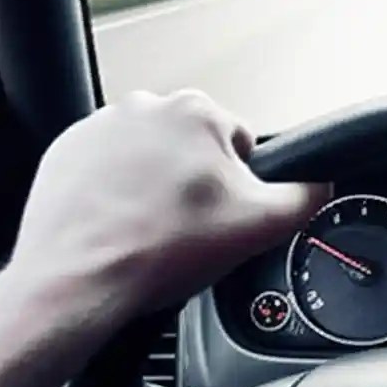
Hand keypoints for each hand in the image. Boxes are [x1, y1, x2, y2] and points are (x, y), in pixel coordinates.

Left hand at [7, 89, 329, 327]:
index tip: (219, 217)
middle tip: (186, 229)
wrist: (78, 280)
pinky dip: (114, 193)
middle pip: (192, 149)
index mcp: (198, 111)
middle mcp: (146, 106)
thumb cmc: (160, 249)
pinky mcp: (66, 151)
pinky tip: (117, 226)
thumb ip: (306, 196)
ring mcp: (99, 127)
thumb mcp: (260, 226)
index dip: (237, 188)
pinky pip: (105, 169)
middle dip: (194, 184)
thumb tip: (320, 184)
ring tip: (149, 230)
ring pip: (148, 158)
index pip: (239, 146)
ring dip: (153, 186)